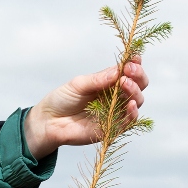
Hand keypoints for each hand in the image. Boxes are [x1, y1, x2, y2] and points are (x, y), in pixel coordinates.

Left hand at [23, 57, 147, 159]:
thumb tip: (118, 71)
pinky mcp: (113, 128)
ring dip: (135, 91)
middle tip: (129, 71)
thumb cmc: (62, 100)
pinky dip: (133, 113)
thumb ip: (98, 79)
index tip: (133, 59)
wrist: (49, 122)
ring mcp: (116, 111)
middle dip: (138, 76)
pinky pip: (129, 121)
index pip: (128, 72)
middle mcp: (116, 96)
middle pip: (138, 85)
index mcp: (109, 82)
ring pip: (137, 101)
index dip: (134, 64)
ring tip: (125, 84)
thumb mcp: (78, 84)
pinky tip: (131, 104)